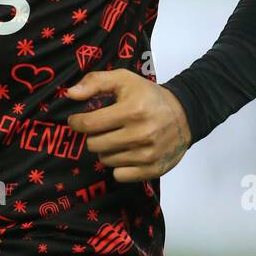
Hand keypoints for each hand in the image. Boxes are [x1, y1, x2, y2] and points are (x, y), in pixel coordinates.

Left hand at [65, 68, 191, 180]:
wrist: (185, 114)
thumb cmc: (149, 96)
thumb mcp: (124, 80)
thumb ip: (95, 82)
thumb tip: (70, 94)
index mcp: (132, 110)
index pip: (89, 124)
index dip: (77, 122)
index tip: (77, 120)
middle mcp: (140, 134)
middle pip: (94, 145)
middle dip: (93, 135)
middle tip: (102, 128)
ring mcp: (147, 155)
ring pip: (106, 160)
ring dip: (106, 150)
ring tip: (118, 138)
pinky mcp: (153, 169)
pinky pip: (119, 175)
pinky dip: (119, 166)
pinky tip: (127, 152)